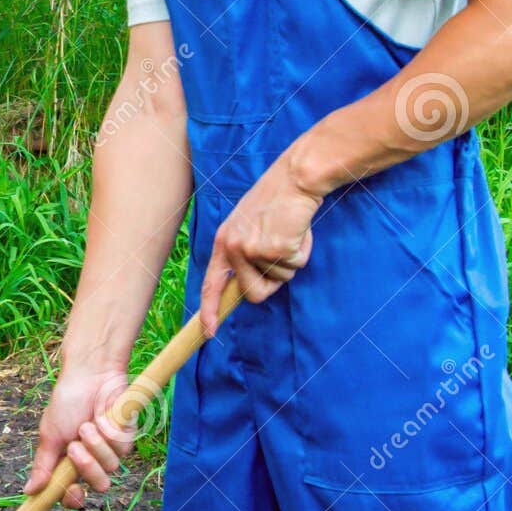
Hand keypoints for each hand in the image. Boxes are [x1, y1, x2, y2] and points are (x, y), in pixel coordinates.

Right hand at [25, 365, 135, 509]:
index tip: (73, 492)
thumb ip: (43, 465)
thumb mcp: (50, 435)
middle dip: (87, 466)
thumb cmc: (66, 403)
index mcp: (70, 464)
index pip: (75, 494)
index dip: (75, 499)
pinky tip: (103, 415)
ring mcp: (111, 449)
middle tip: (75, 445)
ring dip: (96, 444)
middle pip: (100, 484)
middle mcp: (92, 461)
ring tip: (88, 424)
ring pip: (112, 466)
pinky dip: (109, 431)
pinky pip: (122, 446)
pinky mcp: (126, 436)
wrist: (89, 376)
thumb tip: (29, 491)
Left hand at [199, 151, 322, 335]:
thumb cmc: (276, 202)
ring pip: (278, 281)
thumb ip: (244, 255)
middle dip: (272, 282)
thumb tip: (249, 288)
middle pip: (253, 294)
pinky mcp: (275, 249)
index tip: (209, 332)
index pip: (211, 285)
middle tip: (280, 250)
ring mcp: (253, 249)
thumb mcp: (248, 227)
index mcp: (223, 242)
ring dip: (289, 262)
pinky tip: (297, 229)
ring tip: (288, 232)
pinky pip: (295, 267)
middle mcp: (233, 248)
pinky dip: (302, 251)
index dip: (209, 311)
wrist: (296, 178)